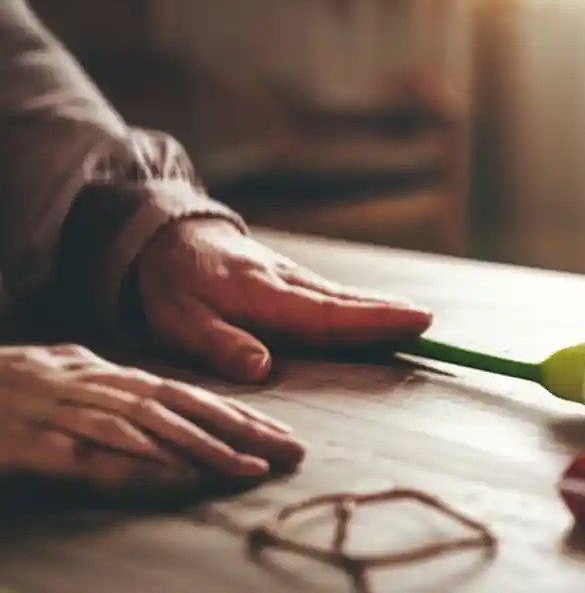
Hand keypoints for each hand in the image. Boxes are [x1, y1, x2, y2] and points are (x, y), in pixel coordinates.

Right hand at [0, 344, 302, 495]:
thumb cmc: (3, 383)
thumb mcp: (61, 371)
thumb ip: (109, 383)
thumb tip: (159, 391)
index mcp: (108, 376)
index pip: (189, 395)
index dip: (239, 415)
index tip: (283, 436)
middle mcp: (98, 389)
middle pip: (184, 409)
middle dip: (242, 431)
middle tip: (291, 452)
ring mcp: (68, 414)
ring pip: (150, 430)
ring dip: (203, 449)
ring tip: (247, 468)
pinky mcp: (36, 445)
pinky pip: (96, 458)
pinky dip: (139, 467)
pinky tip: (176, 478)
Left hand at [134, 219, 432, 381]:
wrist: (167, 237)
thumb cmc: (173, 285)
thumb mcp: (178, 321)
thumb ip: (220, 344)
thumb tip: (263, 368)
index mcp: (265, 295)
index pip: (327, 313)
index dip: (371, 320)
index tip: (412, 319)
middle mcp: (288, 283)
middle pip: (346, 301)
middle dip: (388, 312)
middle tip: (428, 321)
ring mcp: (293, 278)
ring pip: (344, 296)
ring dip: (381, 308)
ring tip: (417, 319)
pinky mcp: (292, 280)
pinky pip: (334, 295)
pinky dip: (363, 303)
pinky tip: (381, 312)